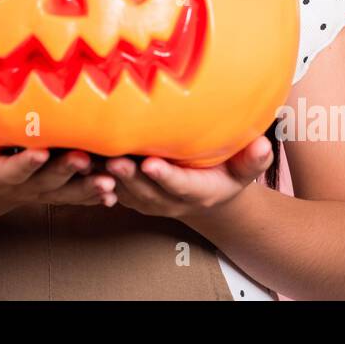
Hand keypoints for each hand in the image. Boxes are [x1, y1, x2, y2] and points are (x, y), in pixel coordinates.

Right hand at [0, 125, 115, 211]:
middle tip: (83, 159)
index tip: (39, 152)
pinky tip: (115, 191)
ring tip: (109, 182)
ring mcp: (43, 190)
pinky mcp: (56, 189)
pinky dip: (96, 194)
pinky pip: (79, 195)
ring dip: (88, 187)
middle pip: (47, 179)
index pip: (12, 170)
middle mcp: (24, 185)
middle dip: (65, 170)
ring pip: (68, 190)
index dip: (25, 163)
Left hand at [102, 135, 274, 219]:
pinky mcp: (130, 193)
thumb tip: (263, 145)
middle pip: (145, 189)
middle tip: (114, 159)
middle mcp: (167, 199)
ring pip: (123, 190)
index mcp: (196, 191)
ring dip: (107, 177)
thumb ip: (253, 160)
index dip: (165, 176)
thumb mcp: (244, 171)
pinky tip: (81, 158)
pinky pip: (109, 187)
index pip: (179, 185)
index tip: (152, 164)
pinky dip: (95, 177)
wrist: (207, 197)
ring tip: (92, 158)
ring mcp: (146, 198)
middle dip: (129, 175)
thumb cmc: (226, 175)